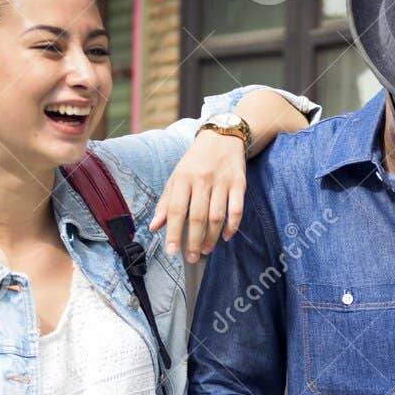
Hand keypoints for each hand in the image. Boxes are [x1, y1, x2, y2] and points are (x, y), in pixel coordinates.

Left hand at [148, 130, 247, 262]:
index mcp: (183, 177)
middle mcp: (202, 179)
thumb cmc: (196, 161)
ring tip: (205, 250)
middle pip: (198, 216)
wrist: (222, 137)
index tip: (172, 251)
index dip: (174, 232)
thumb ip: (166, 202)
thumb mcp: (176, 176)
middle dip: (193, 240)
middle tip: (191, 257)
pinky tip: (225, 236)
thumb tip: (155, 227)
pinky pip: (236, 209)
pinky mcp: (239, 184)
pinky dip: (232, 226)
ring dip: (211, 237)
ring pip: (217, 216)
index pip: (176, 209)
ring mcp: (222, 182)